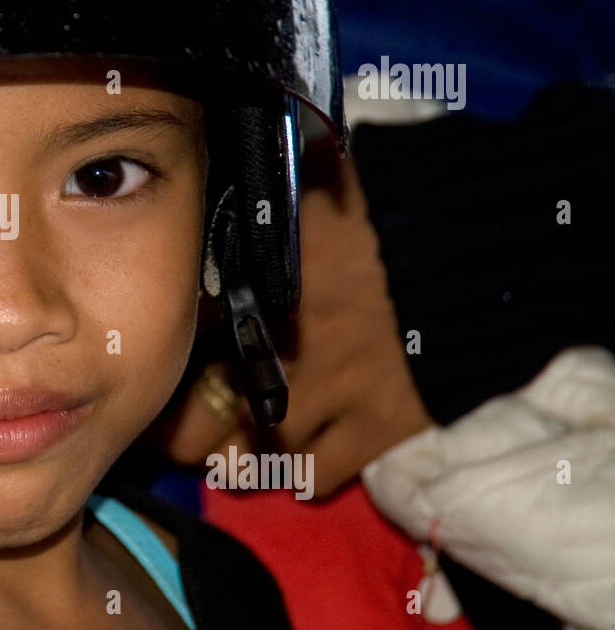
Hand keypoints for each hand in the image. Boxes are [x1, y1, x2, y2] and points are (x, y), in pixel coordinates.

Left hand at [157, 154, 434, 496]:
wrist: (484, 240)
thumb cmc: (395, 198)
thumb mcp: (314, 178)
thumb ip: (264, 190)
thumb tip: (234, 156)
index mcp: (254, 285)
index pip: (177, 334)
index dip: (156, 352)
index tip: (145, 361)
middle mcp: (278, 347)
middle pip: (195, 415)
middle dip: (179, 429)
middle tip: (172, 432)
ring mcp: (327, 392)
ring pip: (252, 453)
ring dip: (237, 457)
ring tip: (228, 453)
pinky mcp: (379, 425)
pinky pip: (318, 472)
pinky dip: (302, 473)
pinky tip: (295, 462)